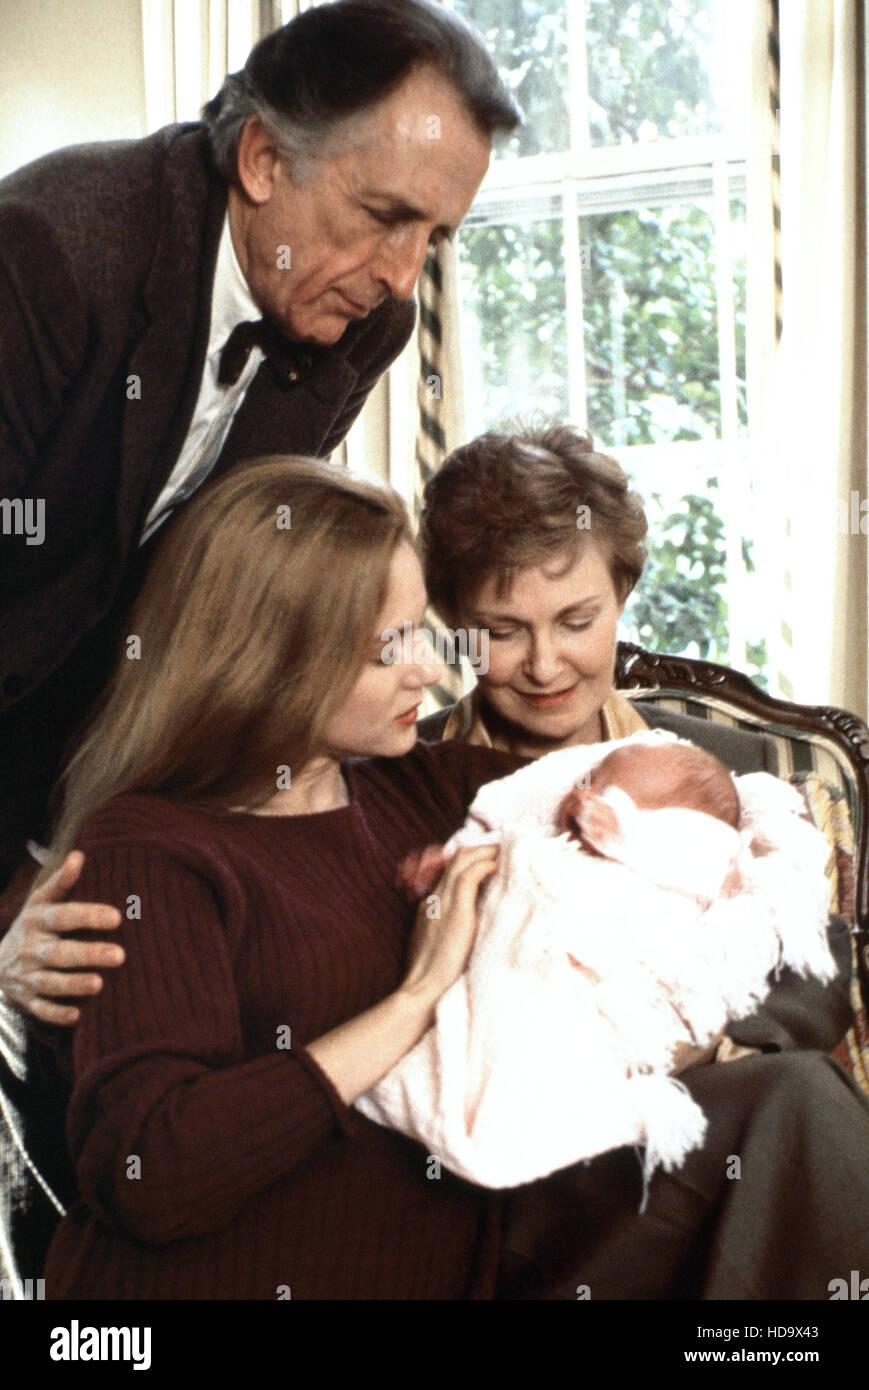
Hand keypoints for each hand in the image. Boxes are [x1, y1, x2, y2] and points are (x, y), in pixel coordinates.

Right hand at [0, 851, 123, 1024]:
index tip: (117, 916)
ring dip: (73, 984)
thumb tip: (79, 855)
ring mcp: (27, 977)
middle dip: (88, 954)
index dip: (88, 916)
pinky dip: (57, 1014)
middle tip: (120, 955)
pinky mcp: (27, 1000)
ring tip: (99, 984)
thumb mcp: (40, 902)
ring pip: (50, 983)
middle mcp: (30, 949)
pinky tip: (77, 1016)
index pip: (63, 916)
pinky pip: (40, 1010)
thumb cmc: (33, 926)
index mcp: (36, 921)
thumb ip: (61, 882)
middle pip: (59, 953)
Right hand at [400, 844, 497, 1006]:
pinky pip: (470, 876)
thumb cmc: (437, 978)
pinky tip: (500, 867)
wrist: (422, 992)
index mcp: (431, 905)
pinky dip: (486, 866)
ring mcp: (443, 902)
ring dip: (487, 852)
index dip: (472, 860)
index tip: (492, 860)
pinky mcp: (456, 912)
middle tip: (504, 850)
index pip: (451, 870)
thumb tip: (479, 923)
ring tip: (507, 853)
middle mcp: (435, 898)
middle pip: (457, 858)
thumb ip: (456, 928)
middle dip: (482, 850)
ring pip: (462, 860)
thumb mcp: (445, 945)